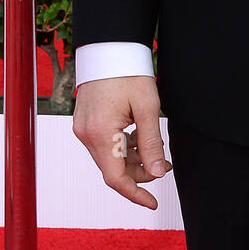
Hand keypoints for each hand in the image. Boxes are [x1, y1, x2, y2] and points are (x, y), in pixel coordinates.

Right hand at [73, 76, 171, 209]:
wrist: (109, 48)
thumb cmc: (128, 72)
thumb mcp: (148, 107)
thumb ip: (151, 143)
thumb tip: (158, 172)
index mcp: (101, 134)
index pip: (116, 178)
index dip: (136, 193)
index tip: (153, 201)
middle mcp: (86, 135)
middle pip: (113, 169)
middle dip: (140, 173)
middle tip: (166, 164)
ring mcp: (83, 129)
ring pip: (109, 158)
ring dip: (132, 160)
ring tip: (157, 152)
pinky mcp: (85, 122)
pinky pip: (104, 145)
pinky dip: (122, 148)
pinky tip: (139, 139)